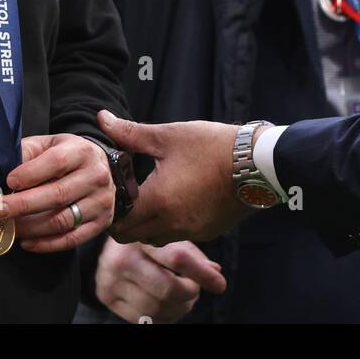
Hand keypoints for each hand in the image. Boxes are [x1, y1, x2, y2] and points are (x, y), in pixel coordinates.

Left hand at [0, 133, 113, 253]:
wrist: (100, 167)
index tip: (8, 183)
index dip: (30, 174)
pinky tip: (27, 242)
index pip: (56, 162)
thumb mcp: (48, 144)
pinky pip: (72, 239)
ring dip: (31, 228)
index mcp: (81, 151)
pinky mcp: (102, 222)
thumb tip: (3, 171)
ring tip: (10, 227)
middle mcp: (96, 175)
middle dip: (23, 205)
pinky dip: (46, 244)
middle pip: (58, 195)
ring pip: (63, 220)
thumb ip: (28, 153)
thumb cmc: (67, 155)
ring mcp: (101, 201)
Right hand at [95, 239, 226, 323]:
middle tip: (195, 288)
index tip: (220, 284)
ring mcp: (111, 281)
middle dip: (189, 294)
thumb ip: (191, 254)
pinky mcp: (108, 299)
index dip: (202, 274)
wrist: (104, 247)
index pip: (177, 258)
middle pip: (168, 290)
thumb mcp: (166, 238)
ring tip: (184, 297)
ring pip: (158, 308)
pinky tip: (168, 305)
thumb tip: (215, 272)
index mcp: (141, 237)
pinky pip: (145, 319)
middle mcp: (121, 259)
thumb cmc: (145, 242)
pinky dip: (164, 316)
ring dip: (179, 308)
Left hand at [97, 111, 253, 245]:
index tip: (109, 191)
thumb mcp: (169, 136)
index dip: (107, 208)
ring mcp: (190, 231)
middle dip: (120, 219)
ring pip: (152, 239)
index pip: (116, 221)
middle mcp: (171, 224)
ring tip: (145, 197)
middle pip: (130, 236)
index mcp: (158, 201)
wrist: (257, 163)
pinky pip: (175, 236)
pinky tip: (171, 201)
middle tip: (122, 195)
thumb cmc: (213, 146)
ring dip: (143, 225)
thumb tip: (102, 119)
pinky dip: (165, 226)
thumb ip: (131, 133)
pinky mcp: (206, 232)